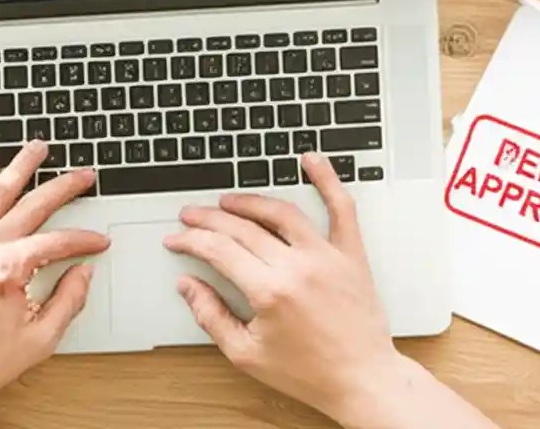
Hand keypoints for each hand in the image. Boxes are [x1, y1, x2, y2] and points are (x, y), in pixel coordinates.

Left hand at [0, 142, 107, 427]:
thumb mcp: (40, 339)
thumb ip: (68, 301)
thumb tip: (83, 272)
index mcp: (7, 269)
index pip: (58, 242)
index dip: (84, 240)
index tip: (98, 243)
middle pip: (33, 205)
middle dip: (64, 188)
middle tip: (85, 175)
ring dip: (20, 167)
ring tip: (37, 148)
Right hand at [165, 152, 495, 428]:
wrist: (362, 379)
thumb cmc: (308, 372)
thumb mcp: (246, 354)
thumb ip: (211, 316)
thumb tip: (188, 285)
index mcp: (269, 292)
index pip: (218, 250)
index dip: (190, 241)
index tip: (177, 240)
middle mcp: (298, 267)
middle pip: (242, 228)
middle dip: (208, 219)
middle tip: (190, 216)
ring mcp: (326, 256)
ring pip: (281, 212)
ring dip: (249, 201)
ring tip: (227, 201)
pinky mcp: (351, 255)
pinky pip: (342, 209)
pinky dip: (328, 181)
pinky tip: (312, 161)